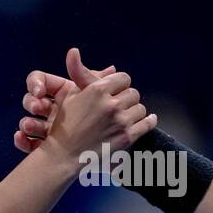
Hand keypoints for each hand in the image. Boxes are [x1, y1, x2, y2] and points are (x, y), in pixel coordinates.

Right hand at [30, 48, 156, 164]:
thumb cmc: (65, 124)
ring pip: (141, 108)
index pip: (123, 78)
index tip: (116, 91)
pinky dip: (149, 121)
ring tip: (125, 116)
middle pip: (133, 93)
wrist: (64, 154)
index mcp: (97, 90)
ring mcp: (120, 121)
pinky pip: (147, 123)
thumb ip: (84, 74)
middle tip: (118, 106)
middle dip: (126, 98)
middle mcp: (111, 104)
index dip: (119, 84)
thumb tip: (89, 57)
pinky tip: (147, 119)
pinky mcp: (127, 137)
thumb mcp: (70, 94)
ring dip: (134, 111)